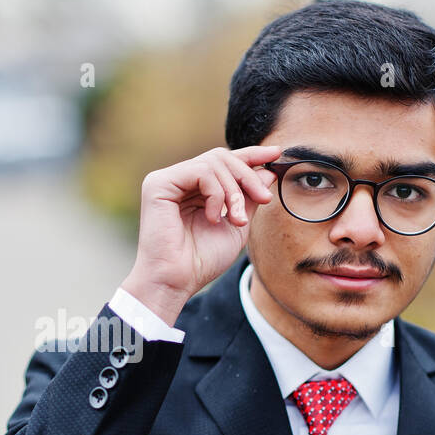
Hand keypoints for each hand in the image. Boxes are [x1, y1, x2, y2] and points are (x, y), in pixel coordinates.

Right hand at [121, 145, 281, 324]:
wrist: (176, 281)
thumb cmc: (201, 261)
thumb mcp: (236, 226)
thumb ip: (248, 198)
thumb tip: (267, 170)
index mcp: (193, 190)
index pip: (223, 162)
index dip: (250, 155)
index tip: (276, 153)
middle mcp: (178, 181)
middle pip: (222, 157)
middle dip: (248, 176)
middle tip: (264, 199)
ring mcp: (166, 181)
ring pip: (213, 162)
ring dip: (234, 191)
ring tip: (236, 220)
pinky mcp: (157, 184)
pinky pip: (200, 171)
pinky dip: (215, 193)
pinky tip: (213, 217)